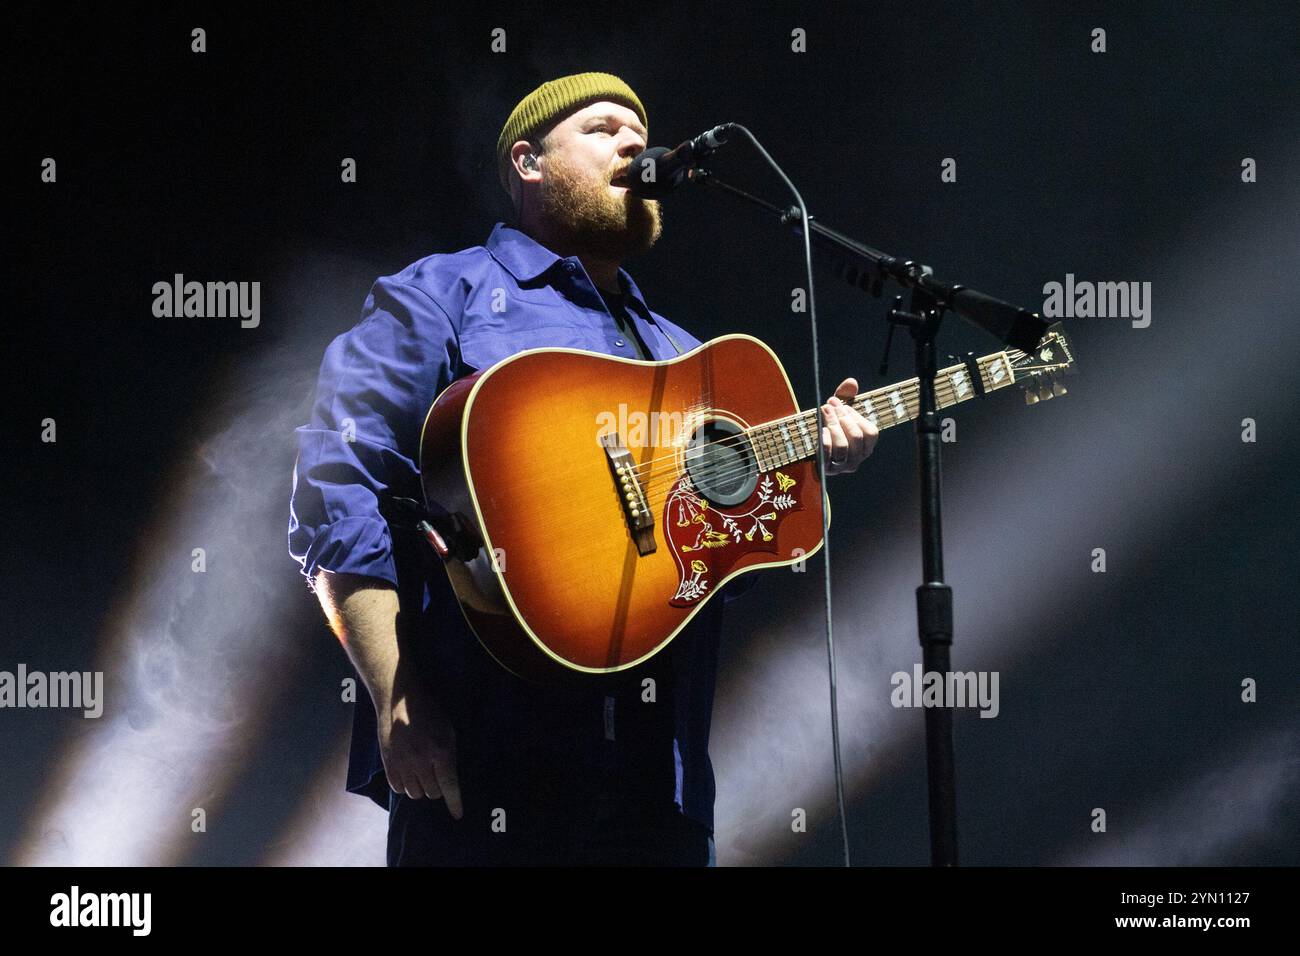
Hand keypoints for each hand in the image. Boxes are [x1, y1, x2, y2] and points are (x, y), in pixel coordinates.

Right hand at [376, 670, 463, 818]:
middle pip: (432, 793)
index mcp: (441, 752)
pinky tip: (408, 774)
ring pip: (415, 794)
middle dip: (437, 789)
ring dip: (421, 788)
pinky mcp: (388, 764)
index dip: (455, 804)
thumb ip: (450, 755)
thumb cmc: (428, 713)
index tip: (457, 816)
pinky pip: (398, 789)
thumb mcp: (448, 730)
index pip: (450, 787)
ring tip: (421, 774)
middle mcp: (422, 762)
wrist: (398, 701)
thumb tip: (450, 779)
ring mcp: (403, 764)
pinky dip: (405, 786)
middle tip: (436, 775)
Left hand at [820, 377, 878, 474]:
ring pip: (842, 446)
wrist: (807, 450)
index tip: (840, 404)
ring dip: (832, 426)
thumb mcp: (837, 412)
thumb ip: (845, 397)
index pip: (870, 432)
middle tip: (829, 405)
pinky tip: (820, 431)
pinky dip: (825, 442)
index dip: (855, 416)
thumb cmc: (827, 429)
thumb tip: (851, 382)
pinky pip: (828, 456)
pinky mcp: (827, 470)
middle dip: (842, 417)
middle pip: (856, 437)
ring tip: (824, 414)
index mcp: (866, 446)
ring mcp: (843, 466)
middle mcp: (858, 458)